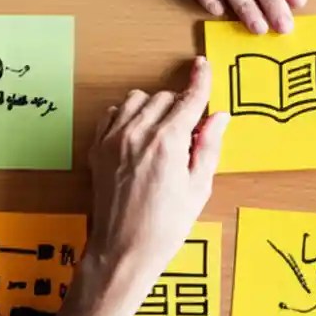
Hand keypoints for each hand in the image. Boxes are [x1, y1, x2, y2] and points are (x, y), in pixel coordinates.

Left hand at [59, 57, 229, 315]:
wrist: (123, 250)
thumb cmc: (165, 226)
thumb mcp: (198, 187)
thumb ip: (208, 147)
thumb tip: (218, 117)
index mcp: (168, 142)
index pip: (189, 99)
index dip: (200, 80)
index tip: (203, 65)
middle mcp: (138, 133)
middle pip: (164, 98)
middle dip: (180, 107)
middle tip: (189, 133)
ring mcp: (113, 139)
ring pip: (138, 100)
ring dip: (154, 109)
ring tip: (163, 134)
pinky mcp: (97, 148)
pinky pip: (114, 114)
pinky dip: (128, 117)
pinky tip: (139, 136)